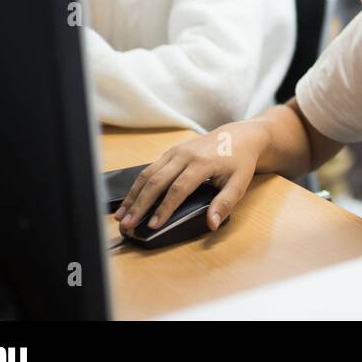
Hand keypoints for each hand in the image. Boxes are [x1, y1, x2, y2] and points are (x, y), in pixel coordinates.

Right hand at [115, 121, 268, 233]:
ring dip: (133, 195)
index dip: (164, 208)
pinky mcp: (171, 152)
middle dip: (140, 204)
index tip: (153, 225)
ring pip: (148, 173)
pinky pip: (150, 169)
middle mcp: (185, 154)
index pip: (179, 188)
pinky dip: (138, 186)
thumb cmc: (240, 161)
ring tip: (121, 215)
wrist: (241, 136)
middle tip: (127, 224)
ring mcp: (176, 151)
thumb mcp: (240, 183)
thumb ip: (225, 203)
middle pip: (156, 181)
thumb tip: (211, 223)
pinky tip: (130, 200)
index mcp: (202, 162)